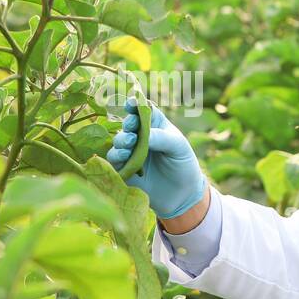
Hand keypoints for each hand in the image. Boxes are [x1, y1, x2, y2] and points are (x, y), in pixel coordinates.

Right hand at [106, 98, 205, 218]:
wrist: (182, 195)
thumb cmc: (183, 165)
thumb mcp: (179, 147)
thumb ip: (162, 138)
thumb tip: (141, 134)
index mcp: (156, 125)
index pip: (144, 110)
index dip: (136, 105)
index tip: (132, 104)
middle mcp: (141, 136)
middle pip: (129, 124)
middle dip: (128, 123)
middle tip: (132, 127)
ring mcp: (131, 152)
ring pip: (119, 140)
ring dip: (122, 140)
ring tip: (130, 143)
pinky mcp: (124, 168)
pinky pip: (114, 159)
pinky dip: (116, 155)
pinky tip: (123, 155)